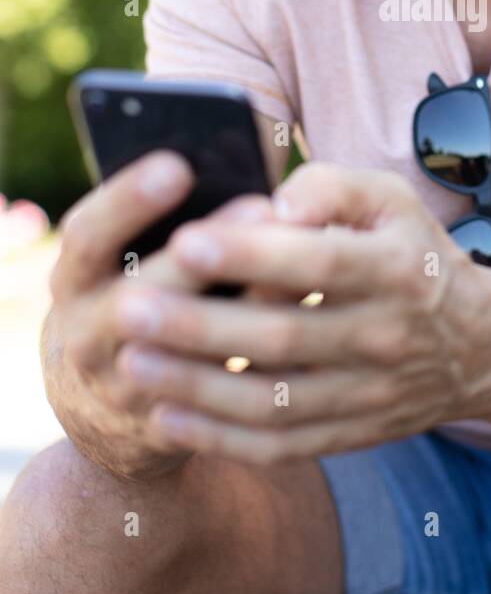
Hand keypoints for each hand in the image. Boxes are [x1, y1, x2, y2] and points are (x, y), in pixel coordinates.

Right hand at [46, 150, 275, 478]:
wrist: (114, 395)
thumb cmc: (144, 287)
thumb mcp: (129, 250)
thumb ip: (176, 212)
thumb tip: (244, 178)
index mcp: (78, 274)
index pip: (89, 234)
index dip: (128, 200)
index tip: (179, 165)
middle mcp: (88, 332)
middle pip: (139, 298)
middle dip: (202, 256)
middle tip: (261, 207)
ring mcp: (123, 387)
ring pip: (181, 357)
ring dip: (241, 315)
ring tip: (298, 275)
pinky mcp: (165, 428)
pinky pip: (214, 406)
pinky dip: (259, 372)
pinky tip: (310, 340)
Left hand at [116, 163, 490, 463]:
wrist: (481, 347)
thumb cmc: (413, 254)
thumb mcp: (393, 202)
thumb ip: (333, 186)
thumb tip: (276, 202)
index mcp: (394, 269)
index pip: (319, 262)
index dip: (253, 255)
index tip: (186, 243)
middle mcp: (384, 335)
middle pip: (284, 338)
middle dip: (201, 328)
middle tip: (129, 310)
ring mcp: (368, 394)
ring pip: (275, 402)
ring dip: (197, 389)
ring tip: (132, 364)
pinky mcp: (352, 435)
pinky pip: (282, 446)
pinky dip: (221, 440)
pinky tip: (167, 418)